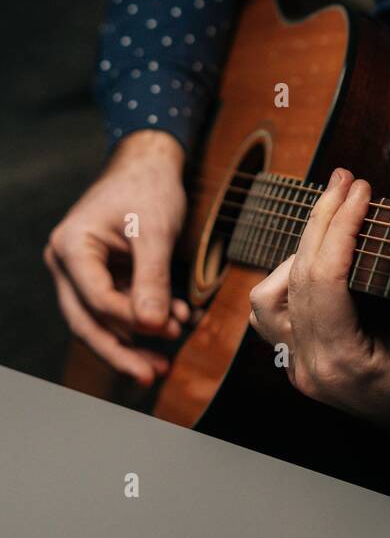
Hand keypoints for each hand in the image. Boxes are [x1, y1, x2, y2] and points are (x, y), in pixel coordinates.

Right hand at [45, 130, 190, 385]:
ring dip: (137, 336)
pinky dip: (145, 316)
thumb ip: (152, 279)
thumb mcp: (155, 230)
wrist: (150, 162)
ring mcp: (81, 270)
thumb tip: (152, 328)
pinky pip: (117, 305)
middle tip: (154, 375)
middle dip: (122, 351)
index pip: (95, 299)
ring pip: (102, 319)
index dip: (130, 320)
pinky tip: (176, 320)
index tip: (166, 331)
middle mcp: (67, 262)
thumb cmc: (149, 186)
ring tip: (172, 348)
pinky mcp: (100, 274)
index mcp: (71, 247)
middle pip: (88, 321)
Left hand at [248, 168, 389, 456]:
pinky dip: (292, 274)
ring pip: (270, 293)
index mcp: (341, 364)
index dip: (340, 226)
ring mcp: (299, 366)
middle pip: (296, 277)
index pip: (324, 279)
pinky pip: (275, 310)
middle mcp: (309, 367)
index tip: (361, 190)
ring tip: (335, 215)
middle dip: (321, 220)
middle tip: (347, 181)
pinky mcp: (302, 358)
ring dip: (300, 248)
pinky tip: (321, 254)